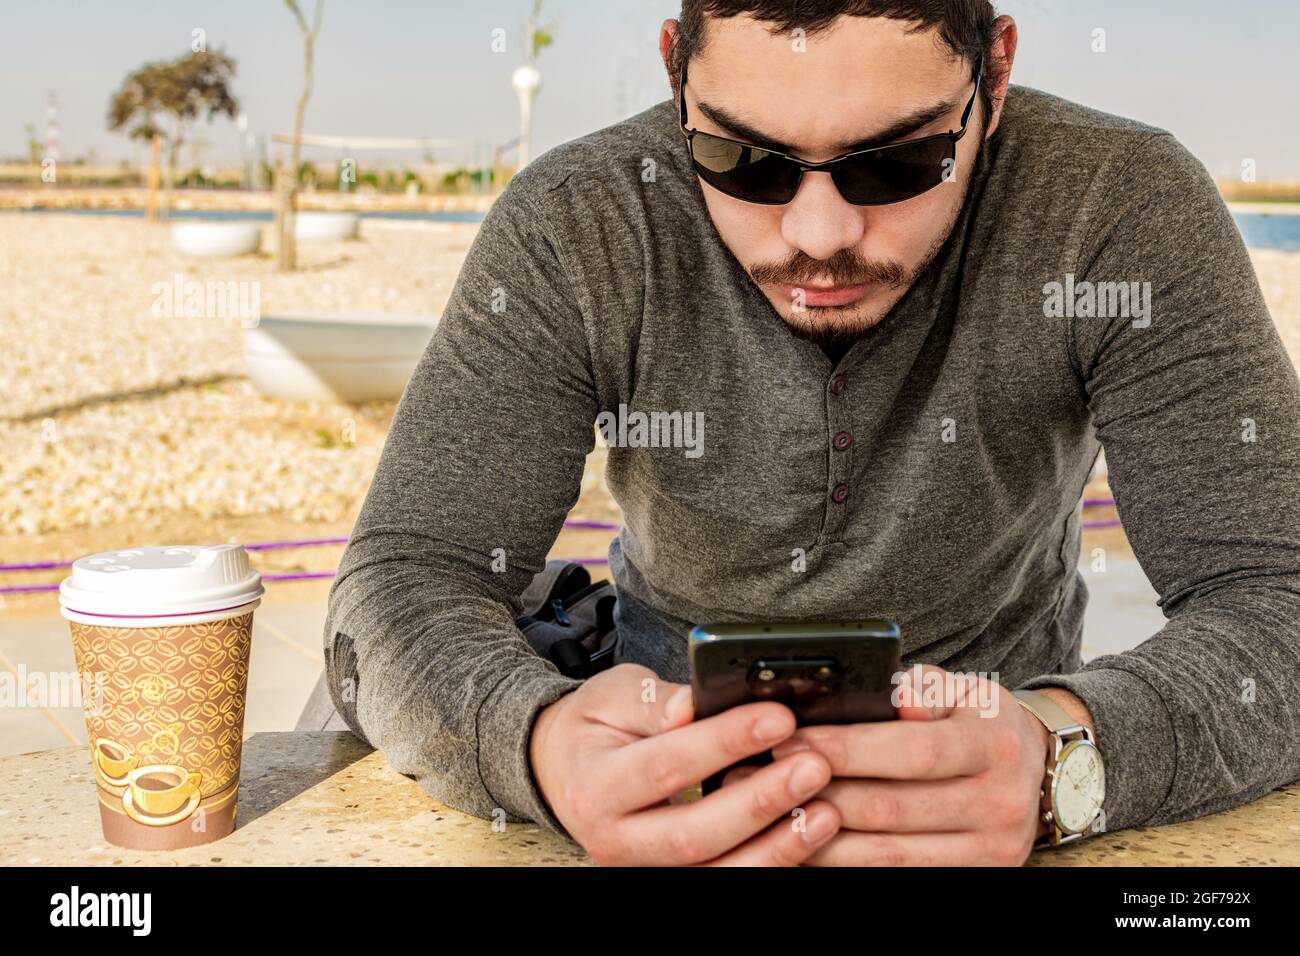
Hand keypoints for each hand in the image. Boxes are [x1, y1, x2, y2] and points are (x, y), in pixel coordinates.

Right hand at [528, 663, 842, 864]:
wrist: (567, 770)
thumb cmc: (598, 726)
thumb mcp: (612, 696)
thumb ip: (652, 702)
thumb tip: (691, 705)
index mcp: (594, 787)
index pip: (666, 767)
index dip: (725, 743)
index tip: (778, 717)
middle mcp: (615, 840)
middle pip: (694, 835)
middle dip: (760, 801)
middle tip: (814, 766)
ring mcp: (646, 868)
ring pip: (716, 873)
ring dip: (777, 846)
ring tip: (825, 811)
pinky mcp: (674, 878)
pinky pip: (727, 879)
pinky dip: (771, 861)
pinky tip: (808, 835)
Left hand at [720, 664, 1049, 864]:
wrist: (1035, 774)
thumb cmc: (980, 724)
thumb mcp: (965, 691)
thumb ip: (924, 688)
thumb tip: (894, 694)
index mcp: (994, 747)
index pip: (910, 751)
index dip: (846, 749)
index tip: (790, 740)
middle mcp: (997, 805)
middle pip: (890, 808)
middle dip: (818, 792)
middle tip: (762, 776)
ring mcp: (985, 851)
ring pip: (886, 854)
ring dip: (820, 836)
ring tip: (772, 811)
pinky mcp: (970, 877)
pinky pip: (893, 875)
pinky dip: (845, 862)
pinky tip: (806, 843)